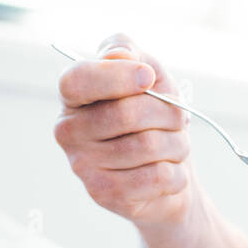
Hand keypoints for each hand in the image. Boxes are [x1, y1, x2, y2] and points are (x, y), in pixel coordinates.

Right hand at [54, 33, 196, 226]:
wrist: (169, 170)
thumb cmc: (155, 116)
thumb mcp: (148, 72)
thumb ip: (129, 52)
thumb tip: (118, 56)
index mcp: (73, 96)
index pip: (79, 80)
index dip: (116, 76)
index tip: (149, 77)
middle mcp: (68, 130)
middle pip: (126, 114)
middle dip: (167, 114)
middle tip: (178, 121)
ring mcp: (83, 165)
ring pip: (147, 146)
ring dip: (177, 144)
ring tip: (175, 146)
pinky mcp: (105, 194)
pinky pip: (156, 176)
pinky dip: (177, 172)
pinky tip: (170, 171)